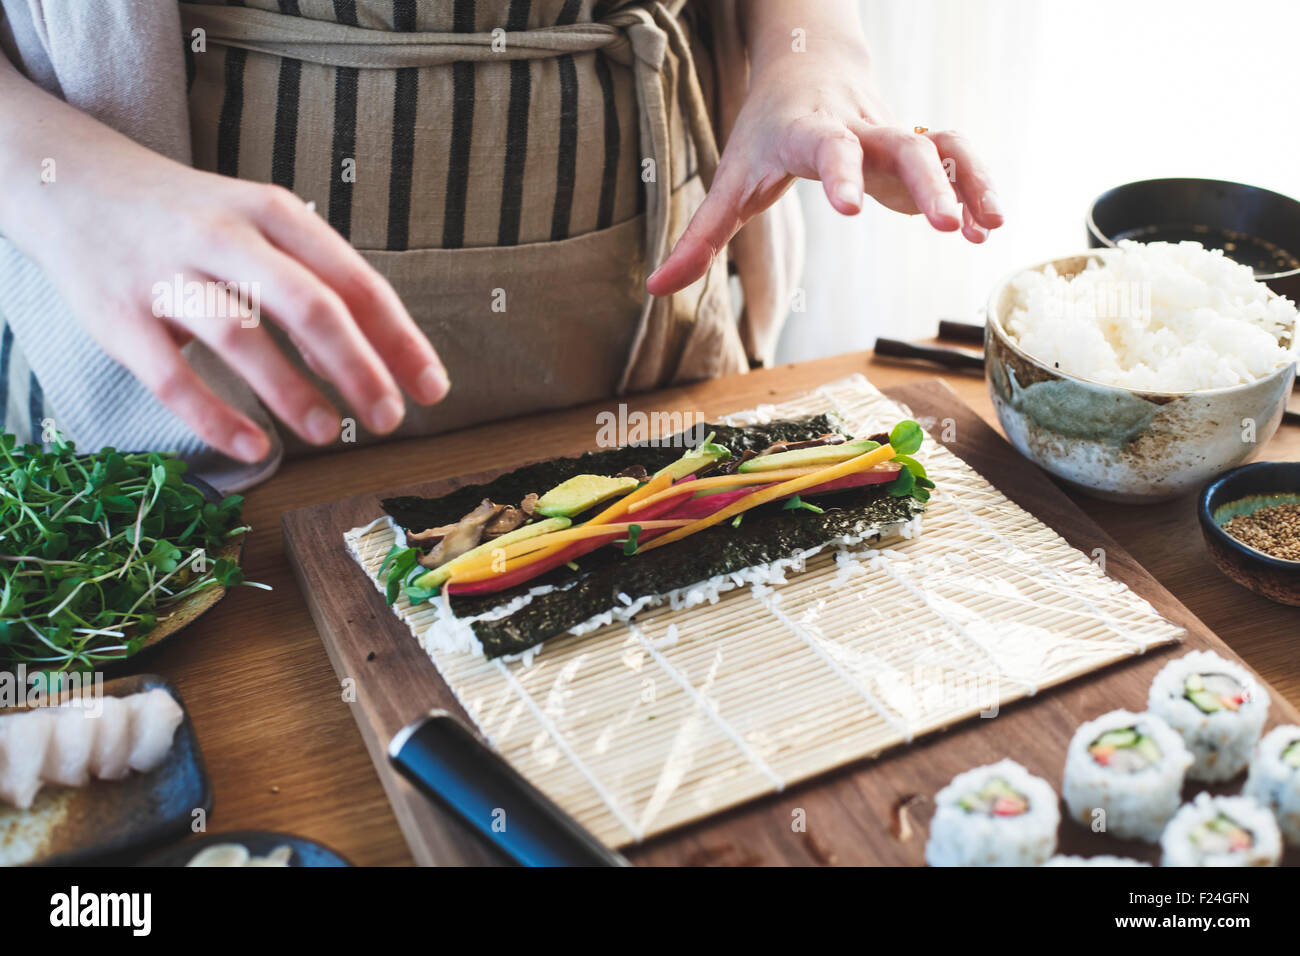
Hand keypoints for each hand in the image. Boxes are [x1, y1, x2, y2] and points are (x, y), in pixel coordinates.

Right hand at [0, 58, 447, 463]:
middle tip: (391, 418)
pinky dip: (217, 417)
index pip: (355, 280)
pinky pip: (172, 376)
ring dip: (292, 391)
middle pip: (308, 304)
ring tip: (331, 433)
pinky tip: (257, 447)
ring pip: (241, 336)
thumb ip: (317, 283)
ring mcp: (167, 275)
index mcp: (274, 214)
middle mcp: (224, 237)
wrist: (74, 185)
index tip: (434, 390)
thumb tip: (380, 358)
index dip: (400, 340)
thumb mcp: (261, 228)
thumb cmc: (195, 222)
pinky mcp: (118, 316)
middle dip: (358, 366)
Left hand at [647, 35, 1003, 296]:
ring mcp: (892, 134)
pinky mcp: (914, 146)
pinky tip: (982, 227)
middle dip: (927, 182)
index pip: (827, 148)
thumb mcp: (729, 181)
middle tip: (942, 225)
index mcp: (809, 133)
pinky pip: (955, 155)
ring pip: (942, 144)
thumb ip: (698, 238)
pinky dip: (974, 186)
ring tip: (988, 225)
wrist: (808, 62)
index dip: (841, 173)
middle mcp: (859, 128)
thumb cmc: (764, 131)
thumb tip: (656, 289)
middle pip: (901, 145)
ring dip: (969, 181)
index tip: (852, 210)